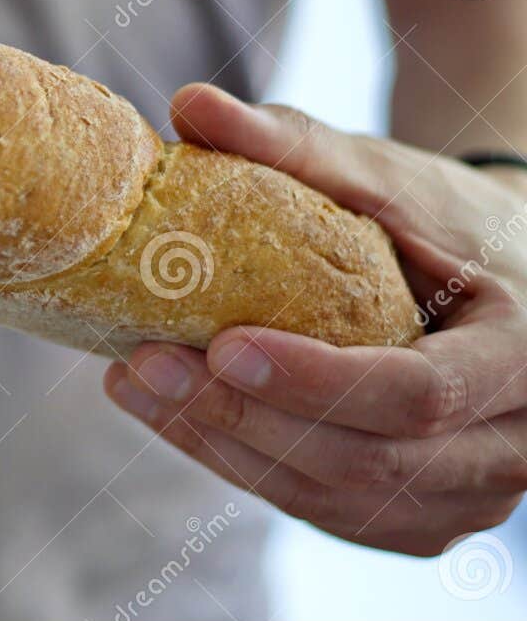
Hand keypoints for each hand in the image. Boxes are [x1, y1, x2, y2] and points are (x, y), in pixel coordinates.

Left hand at [105, 84, 526, 555]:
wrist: (497, 276)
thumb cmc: (441, 217)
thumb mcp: (382, 173)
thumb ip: (294, 146)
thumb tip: (189, 104)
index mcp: (524, 354)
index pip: (419, 395)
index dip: (316, 382)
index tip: (220, 347)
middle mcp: (512, 444)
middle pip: (367, 462)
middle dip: (241, 419)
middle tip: (141, 366)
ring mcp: (470, 494)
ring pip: (336, 499)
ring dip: (223, 449)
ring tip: (133, 385)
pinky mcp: (419, 515)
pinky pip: (324, 510)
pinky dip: (241, 466)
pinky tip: (172, 416)